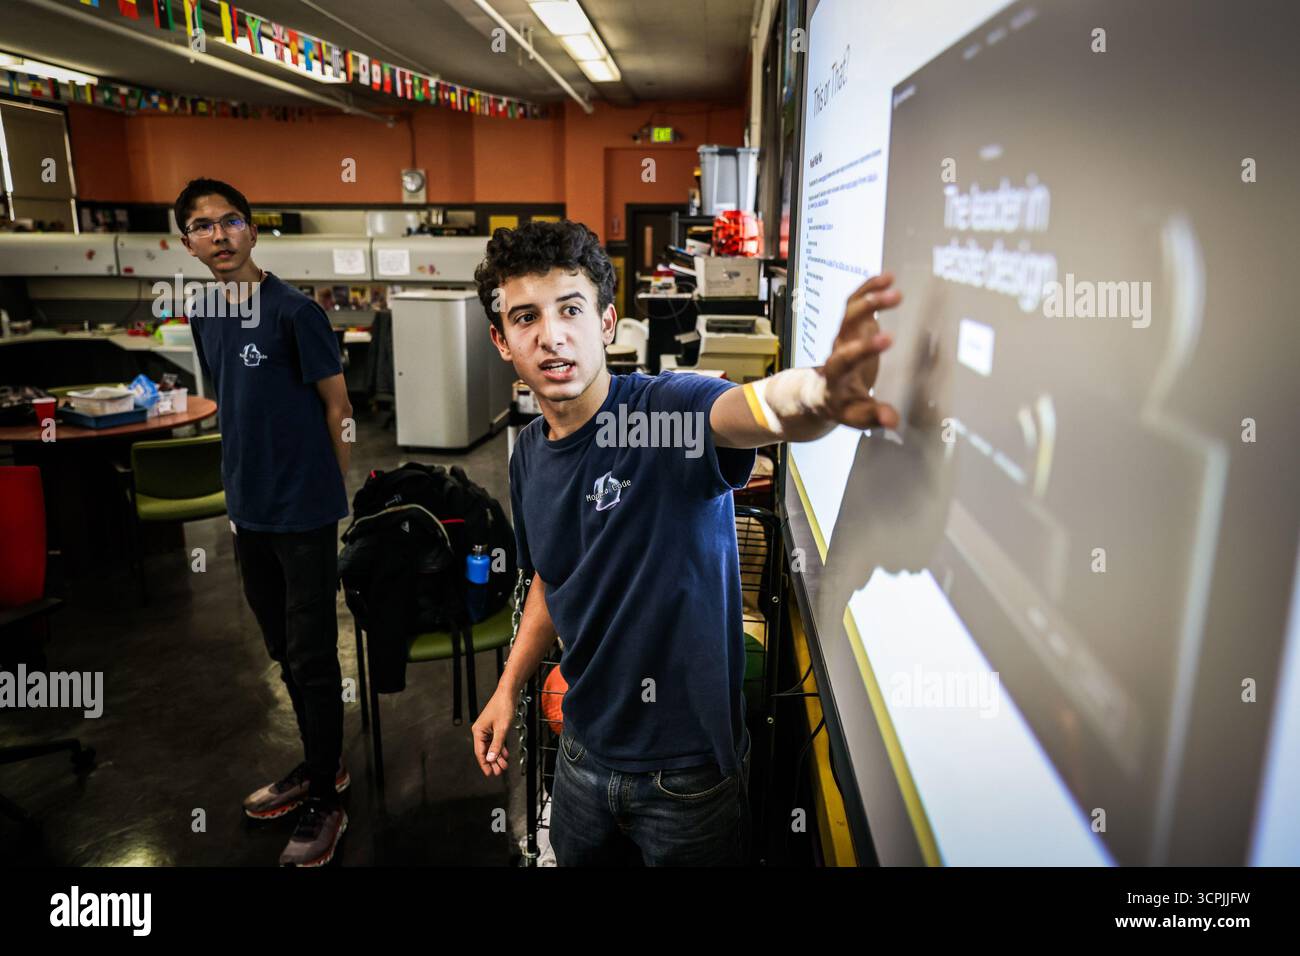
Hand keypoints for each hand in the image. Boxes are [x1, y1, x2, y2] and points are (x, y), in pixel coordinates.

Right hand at [472, 688, 514, 776]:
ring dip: (497, 756)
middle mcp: (480, 731)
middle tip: (499, 772)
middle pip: (485, 751)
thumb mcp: (502, 729)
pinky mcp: (494, 727)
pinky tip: (505, 755)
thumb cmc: (503, 707)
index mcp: (478, 731)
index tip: (489, 774)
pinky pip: (495, 741)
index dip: (485, 764)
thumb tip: (490, 759)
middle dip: (492, 762)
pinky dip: (500, 748)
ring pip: (491, 747)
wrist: (508, 693)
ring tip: (503, 766)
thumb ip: (496, 745)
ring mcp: (487, 729)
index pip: (480, 752)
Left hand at [822, 272, 901, 429]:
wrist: (818, 394)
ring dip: (870, 294)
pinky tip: (888, 277)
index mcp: (835, 376)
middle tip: (896, 297)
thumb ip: (872, 416)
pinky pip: (855, 304)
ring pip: (850, 310)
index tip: (889, 339)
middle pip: (846, 324)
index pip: (846, 360)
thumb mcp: (854, 415)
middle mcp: (836, 352)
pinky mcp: (849, 327)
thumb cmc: (839, 405)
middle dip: (868, 308)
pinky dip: (869, 289)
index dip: (865, 349)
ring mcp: (842, 337)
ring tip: (893, 282)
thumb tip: (893, 420)